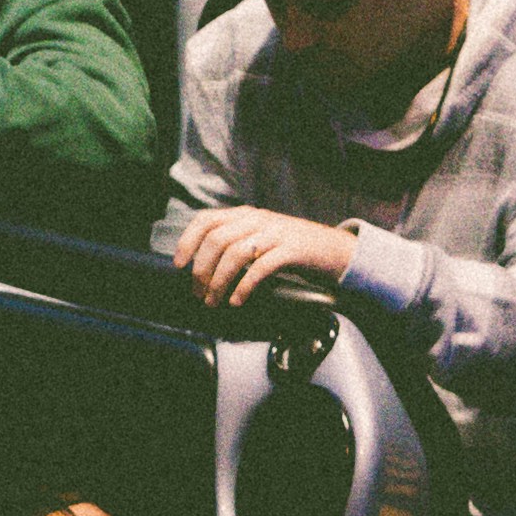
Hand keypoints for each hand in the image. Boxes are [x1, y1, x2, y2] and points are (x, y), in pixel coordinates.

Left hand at [172, 205, 356, 309]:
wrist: (336, 251)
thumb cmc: (295, 249)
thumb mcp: (262, 237)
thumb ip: (236, 242)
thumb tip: (203, 265)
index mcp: (247, 214)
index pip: (207, 219)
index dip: (188, 240)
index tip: (179, 264)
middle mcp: (259, 219)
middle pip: (217, 240)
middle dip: (201, 270)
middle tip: (198, 293)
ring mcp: (276, 233)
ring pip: (235, 254)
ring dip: (219, 282)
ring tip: (214, 301)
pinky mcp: (292, 250)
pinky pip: (260, 267)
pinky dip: (244, 286)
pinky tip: (236, 300)